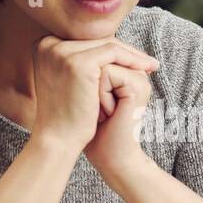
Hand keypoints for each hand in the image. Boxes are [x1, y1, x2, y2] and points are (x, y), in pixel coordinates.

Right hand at [32, 35, 158, 153]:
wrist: (57, 140)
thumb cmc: (64, 117)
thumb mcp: (65, 82)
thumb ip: (76, 63)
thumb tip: (103, 52)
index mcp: (43, 47)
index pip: (85, 42)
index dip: (111, 50)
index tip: (132, 58)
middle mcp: (48, 44)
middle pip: (96, 41)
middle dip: (124, 51)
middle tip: (147, 61)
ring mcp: (61, 52)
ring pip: (107, 44)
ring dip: (132, 55)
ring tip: (151, 65)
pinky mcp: (77, 62)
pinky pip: (113, 52)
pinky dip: (132, 59)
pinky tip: (146, 68)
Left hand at [84, 63, 154, 178]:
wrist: (109, 156)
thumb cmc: (91, 129)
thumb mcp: (82, 91)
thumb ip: (82, 67)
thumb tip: (64, 46)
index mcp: (124, 70)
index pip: (94, 54)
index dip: (85, 77)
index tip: (94, 105)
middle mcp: (134, 70)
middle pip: (97, 54)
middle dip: (91, 84)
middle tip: (99, 110)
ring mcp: (138, 76)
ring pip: (100, 62)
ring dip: (94, 90)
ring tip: (103, 112)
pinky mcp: (137, 84)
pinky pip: (106, 73)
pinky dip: (100, 95)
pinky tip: (108, 113)